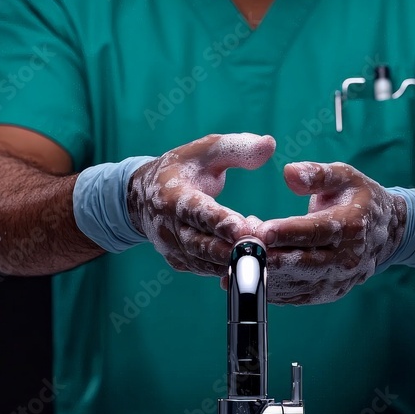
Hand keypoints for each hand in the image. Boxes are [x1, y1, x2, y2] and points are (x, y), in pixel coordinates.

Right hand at [127, 133, 274, 275]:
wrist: (145, 195)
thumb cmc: (184, 169)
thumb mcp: (206, 150)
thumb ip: (237, 147)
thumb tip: (269, 144)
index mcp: (172, 197)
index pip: (197, 211)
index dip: (220, 222)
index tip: (245, 228)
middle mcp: (168, 227)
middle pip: (201, 244)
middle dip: (232, 249)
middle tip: (262, 248)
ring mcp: (173, 249)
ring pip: (205, 261)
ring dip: (233, 260)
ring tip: (263, 250)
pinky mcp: (181, 263)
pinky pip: (207, 269)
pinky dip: (228, 266)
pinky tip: (251, 257)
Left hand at [253, 162, 405, 304]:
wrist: (386, 232)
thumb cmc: (358, 198)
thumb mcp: (345, 176)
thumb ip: (317, 174)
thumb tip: (289, 172)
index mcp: (352, 226)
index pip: (316, 231)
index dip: (288, 232)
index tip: (261, 231)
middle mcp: (347, 258)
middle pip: (303, 262)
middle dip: (269, 259)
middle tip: (238, 252)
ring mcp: (338, 279)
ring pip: (296, 283)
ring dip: (264, 277)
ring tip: (232, 266)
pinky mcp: (327, 293)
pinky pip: (295, 296)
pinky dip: (269, 290)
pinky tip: (244, 280)